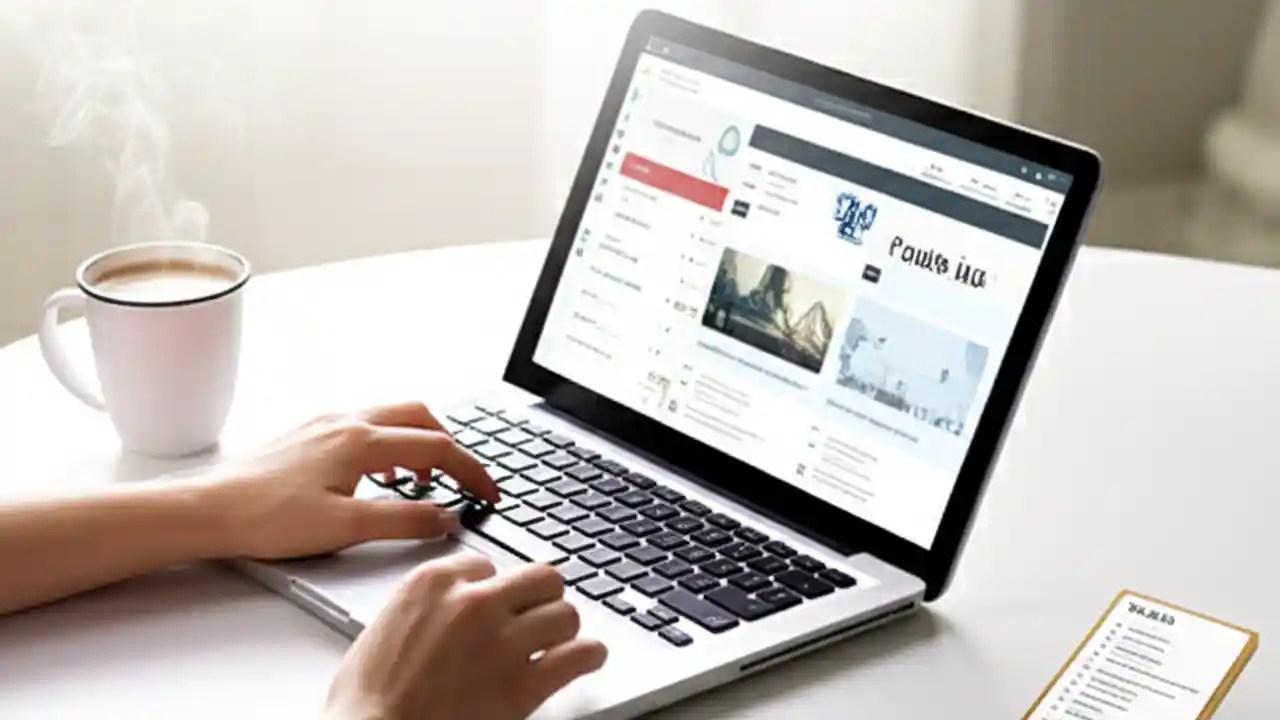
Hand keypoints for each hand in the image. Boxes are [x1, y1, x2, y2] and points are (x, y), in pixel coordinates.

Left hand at [200, 401, 498, 559]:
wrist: (207, 510)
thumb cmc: (265, 518)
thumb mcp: (344, 528)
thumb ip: (402, 521)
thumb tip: (444, 518)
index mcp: (361, 441)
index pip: (437, 447)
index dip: (471, 471)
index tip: (489, 492)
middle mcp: (347, 422)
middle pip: (421, 418)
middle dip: (451, 446)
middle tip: (464, 479)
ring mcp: (326, 424)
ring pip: (393, 418)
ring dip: (419, 443)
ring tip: (424, 482)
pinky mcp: (309, 434)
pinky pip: (366, 425)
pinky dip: (390, 444)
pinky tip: (378, 476)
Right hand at [326, 554, 607, 719]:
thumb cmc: (365, 701)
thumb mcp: (383, 629)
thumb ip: (425, 607)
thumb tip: (446, 610)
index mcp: (433, 582)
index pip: (488, 565)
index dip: (495, 589)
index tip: (497, 603)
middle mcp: (473, 602)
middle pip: (539, 578)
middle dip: (541, 598)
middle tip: (537, 616)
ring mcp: (502, 640)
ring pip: (565, 614)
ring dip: (563, 630)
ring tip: (559, 642)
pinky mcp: (523, 683)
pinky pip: (580, 654)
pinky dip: (587, 656)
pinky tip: (586, 658)